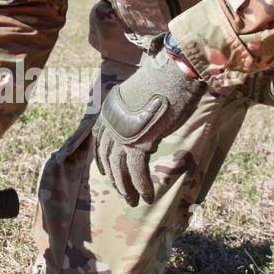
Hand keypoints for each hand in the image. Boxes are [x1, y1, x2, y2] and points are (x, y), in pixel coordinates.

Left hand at [92, 42, 208, 205]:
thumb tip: (144, 131)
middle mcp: (110, 122)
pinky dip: (142, 185)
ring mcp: (122, 133)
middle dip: (115, 178)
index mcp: (108, 110)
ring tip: (134, 201)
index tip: (105, 172)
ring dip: (127, 187)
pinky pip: (137, 170)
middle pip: (108, 158)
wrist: (174, 73)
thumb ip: (136, 112)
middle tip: (122, 193)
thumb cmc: (164, 80)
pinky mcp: (138, 142)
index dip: (102, 159)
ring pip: (120, 169)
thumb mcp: (140, 95)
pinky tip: (148, 196)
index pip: (100, 140)